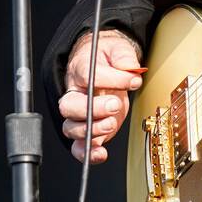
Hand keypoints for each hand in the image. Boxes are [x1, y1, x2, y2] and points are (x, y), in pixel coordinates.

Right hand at [59, 29, 143, 164]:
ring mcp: (80, 114)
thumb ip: (124, 57)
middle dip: (92, 109)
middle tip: (115, 104)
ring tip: (111, 123)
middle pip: (69, 106)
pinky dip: (88, 153)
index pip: (88, 76)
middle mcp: (75, 93)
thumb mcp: (118, 48)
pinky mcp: (89, 128)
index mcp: (80, 70)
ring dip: (92, 130)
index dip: (110, 79)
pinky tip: (101, 153)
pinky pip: (79, 146)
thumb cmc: (108, 57)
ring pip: (71, 128)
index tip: (132, 80)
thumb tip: (131, 70)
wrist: (104, 64)